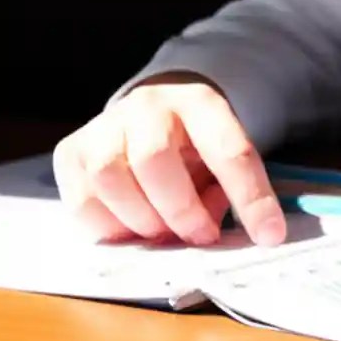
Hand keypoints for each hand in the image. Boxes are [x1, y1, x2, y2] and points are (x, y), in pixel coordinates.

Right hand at [53, 72, 285, 246]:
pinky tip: (133, 232)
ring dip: (141, 220)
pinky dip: (109, 228)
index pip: (229, 150)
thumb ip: (231, 191)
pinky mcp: (71, 151)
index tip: (269, 235)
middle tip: (200, 237)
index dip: (251, 197)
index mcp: (202, 104)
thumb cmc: (196, 148)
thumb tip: (236, 235)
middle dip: (181, 210)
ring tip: (164, 234)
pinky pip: (81, 198)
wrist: (153, 116)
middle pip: (154, 158)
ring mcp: (104, 126)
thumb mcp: (224, 160)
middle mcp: (148, 106)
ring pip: (109, 176)